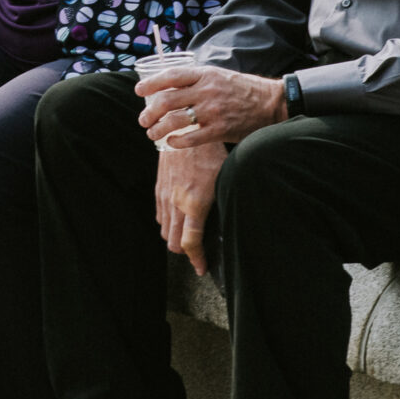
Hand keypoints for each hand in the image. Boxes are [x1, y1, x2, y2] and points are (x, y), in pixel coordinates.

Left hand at [137, 65, 286, 149]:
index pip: (171, 76)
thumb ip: (195, 79)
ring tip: (152, 133)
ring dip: (158, 129)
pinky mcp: (220, 129)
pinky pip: (191, 138)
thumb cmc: (241, 89)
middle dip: (150, 112)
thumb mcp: (218, 75)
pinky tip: (171, 143)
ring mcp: (213, 111)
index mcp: (205, 74)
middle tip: (143, 120)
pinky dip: (176, 142)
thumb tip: (168, 86)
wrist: (271, 103)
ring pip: (175, 120)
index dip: (151, 83)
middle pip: (167, 100)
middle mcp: (206, 91)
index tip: (138, 91)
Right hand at [156, 141, 226, 274]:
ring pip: (164, 230)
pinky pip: (159, 215)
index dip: (197, 260)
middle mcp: (177, 203)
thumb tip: (240, 216)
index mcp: (195, 204)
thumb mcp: (227, 177)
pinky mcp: (159, 187)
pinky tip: (178, 219)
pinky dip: (167, 223)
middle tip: (198, 254)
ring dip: (175, 238)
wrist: (186, 129)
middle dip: (186, 252)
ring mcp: (165, 196)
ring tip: (189, 237)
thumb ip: (227, 199)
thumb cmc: (212, 153)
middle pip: (174, 242)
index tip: (202, 268)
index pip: (191, 243)